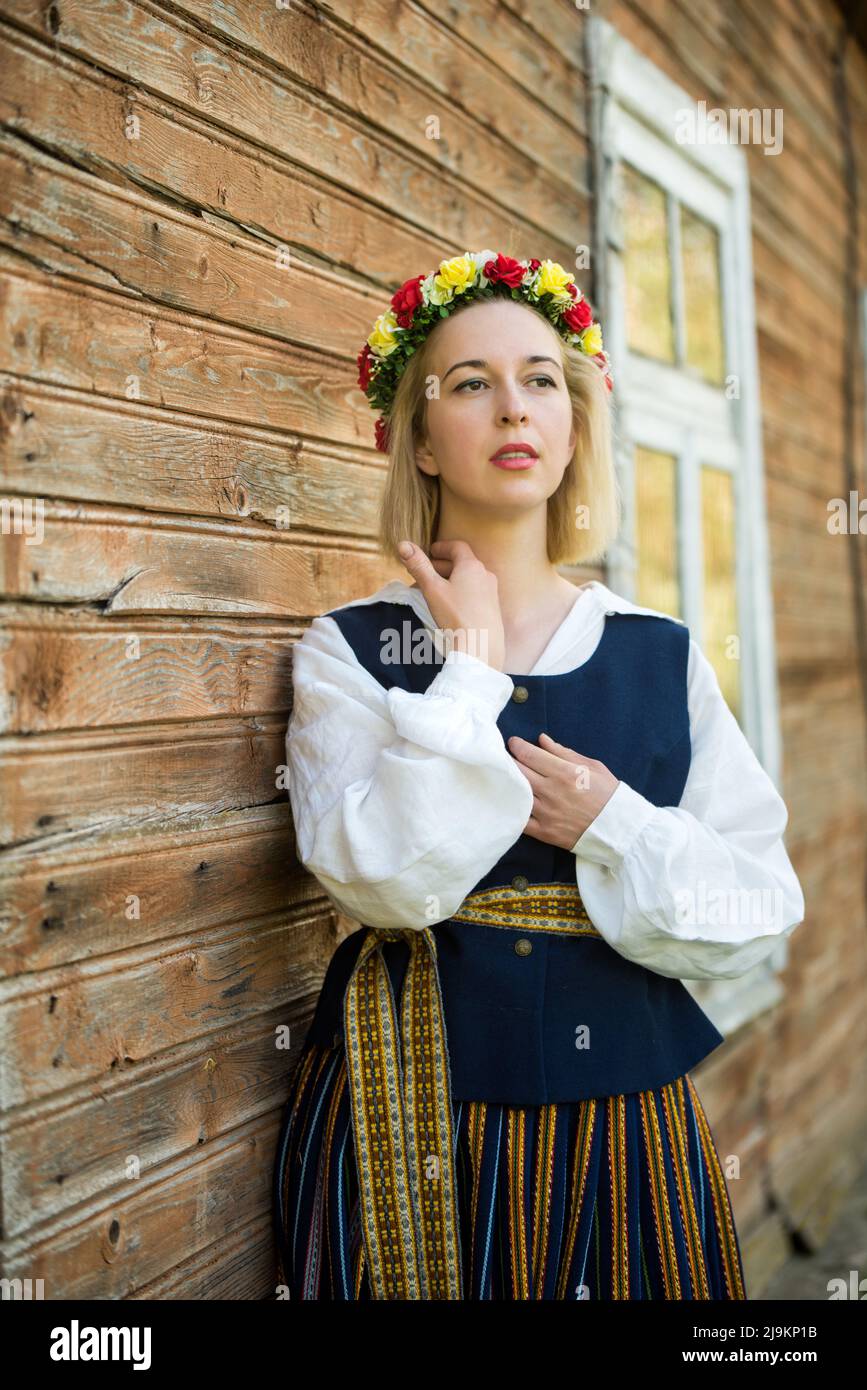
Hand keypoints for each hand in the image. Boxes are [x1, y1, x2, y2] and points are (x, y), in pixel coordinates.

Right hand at [397, 538, 505, 671]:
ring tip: (433, 592)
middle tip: (424, 573)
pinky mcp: (492, 608)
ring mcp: (491, 592)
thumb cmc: (456, 615)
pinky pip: (474, 593)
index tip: (430, 551)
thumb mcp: (432, 589)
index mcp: (471, 566)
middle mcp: (485, 575)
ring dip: (450, 580)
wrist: (481, 646)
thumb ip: (418, 566)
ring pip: (467, 579)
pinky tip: (449, 606)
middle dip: (441, 566)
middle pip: (462, 563)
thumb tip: (403, 544)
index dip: (442, 547)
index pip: (457, 547)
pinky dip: (460, 592)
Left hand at [507, 732, 619, 848]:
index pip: (529, 754)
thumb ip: (564, 753)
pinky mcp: (544, 832)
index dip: (516, 746)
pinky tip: (512, 801)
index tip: (513, 742)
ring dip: (510, 782)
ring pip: (516, 793)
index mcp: (565, 773)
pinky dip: (513, 809)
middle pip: (518, 771)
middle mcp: (552, 792)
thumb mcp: (592, 767)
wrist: (620, 829)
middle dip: (509, 760)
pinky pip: (520, 820)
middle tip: (506, 757)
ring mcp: (546, 813)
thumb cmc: (608, 794)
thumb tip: (542, 740)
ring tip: (507, 776)